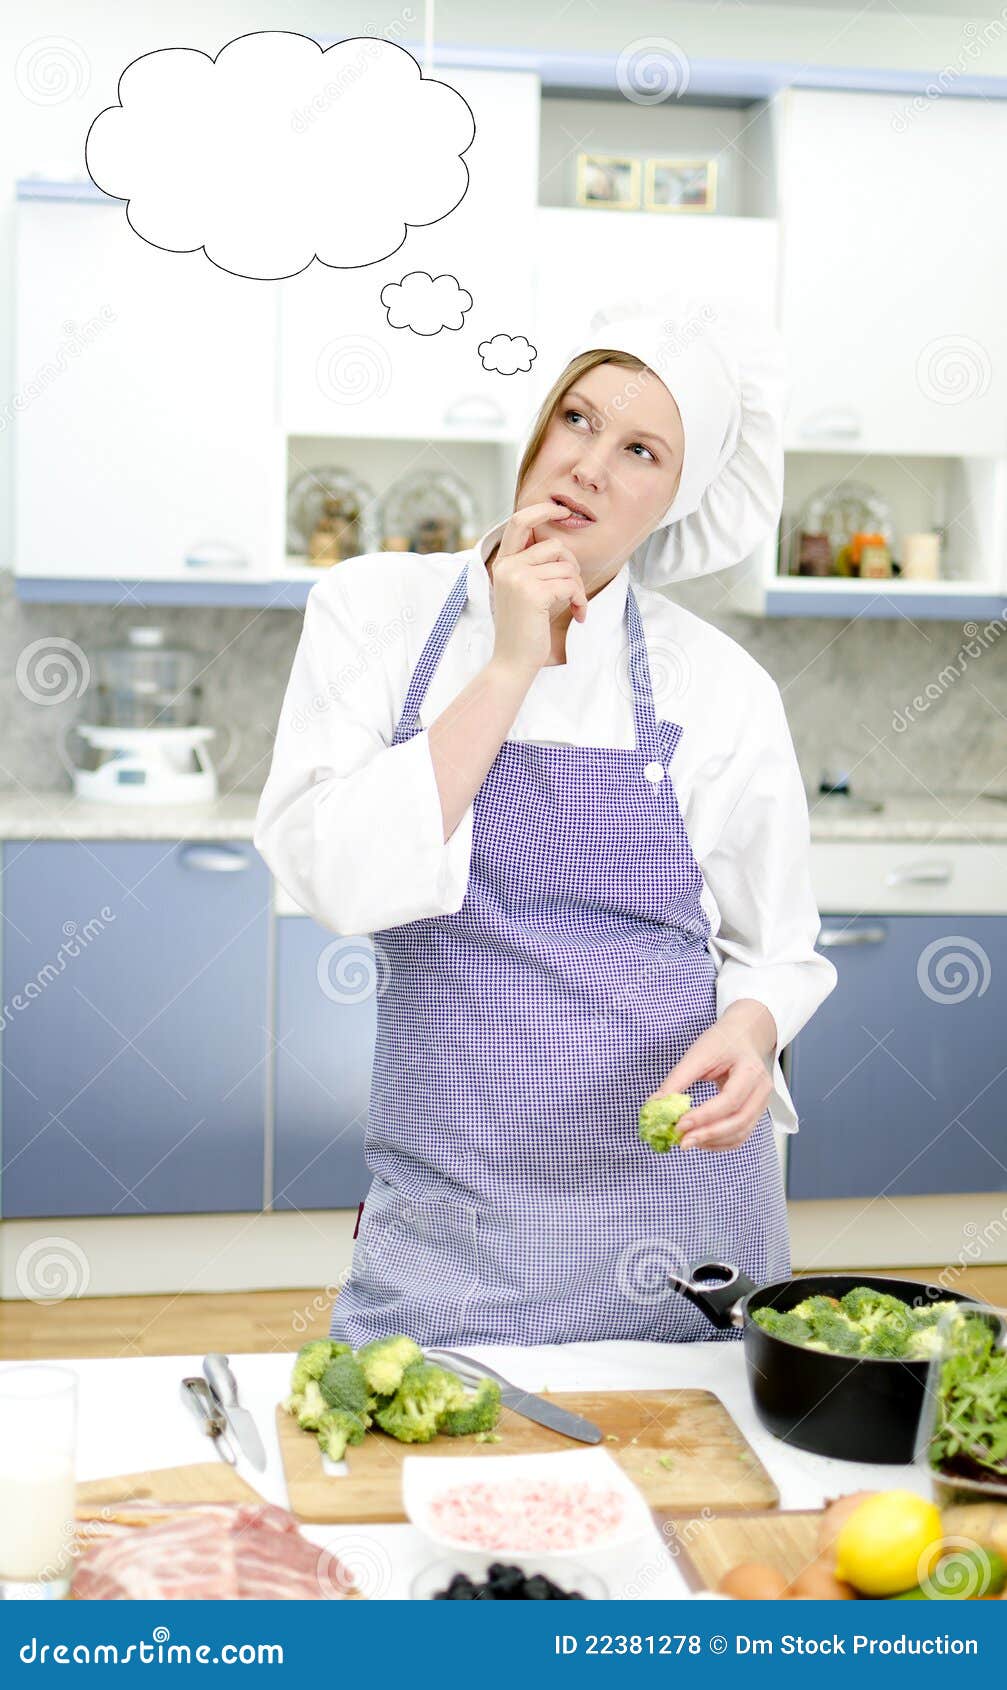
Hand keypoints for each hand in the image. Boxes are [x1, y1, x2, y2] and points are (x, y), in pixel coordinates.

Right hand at [488, 501, 587, 678]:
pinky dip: (580, 600)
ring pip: (566, 567)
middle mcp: (507, 566)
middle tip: (573, 590)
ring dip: (578, 588)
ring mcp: (518, 578)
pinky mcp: (533, 593)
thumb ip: (534, 566)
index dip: (543, 509)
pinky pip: (570, 585)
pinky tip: (577, 615)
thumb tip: (560, 546)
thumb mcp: (523, 591)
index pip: (520, 521)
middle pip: (556, 546)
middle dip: (573, 567)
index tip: (563, 511)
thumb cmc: (524, 629)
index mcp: (503, 563)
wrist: (513, 661)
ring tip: (575, 606)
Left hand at [649, 1000, 777, 1150]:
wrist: (744, 1037)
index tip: (679, 1124)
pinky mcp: (756, 1113)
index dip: (704, 1116)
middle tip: (681, 1142)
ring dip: (712, 1142)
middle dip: (708, 1134)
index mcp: (750, 1070)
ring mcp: (762, 1103)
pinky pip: (740, 1135)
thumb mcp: (698, 1054)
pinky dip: (720, 1143)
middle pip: (739, 1121)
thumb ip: (677, 1080)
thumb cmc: (721, 1042)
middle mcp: (761, 1089)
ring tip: (687, 1142)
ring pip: (741, 1133)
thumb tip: (654, 1105)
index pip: (729, 1100)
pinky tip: (700, 1140)